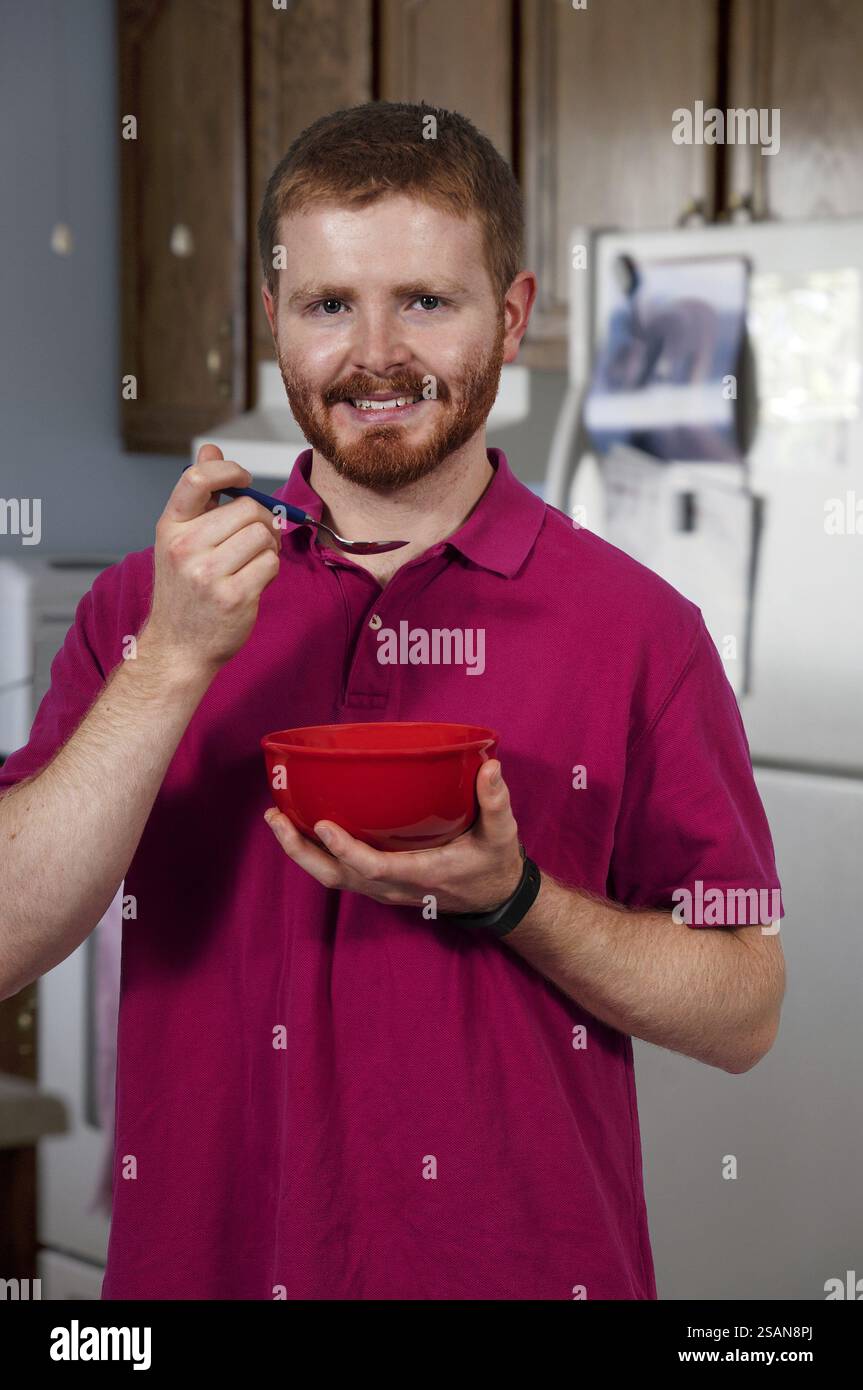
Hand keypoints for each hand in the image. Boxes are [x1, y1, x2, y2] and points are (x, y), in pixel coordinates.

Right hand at [141, 443, 281, 676]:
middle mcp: (185, 548)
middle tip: (254, 539)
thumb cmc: (184, 591)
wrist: (178, 647)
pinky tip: (254, 581)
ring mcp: (208, 574)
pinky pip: (271, 562)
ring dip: (267, 546)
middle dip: (261, 520)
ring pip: (262, 534)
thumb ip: (199, 497)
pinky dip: (270, 569)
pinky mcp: (234, 596)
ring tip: (252, 561)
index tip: (242, 479)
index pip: (197, 479)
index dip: (228, 470)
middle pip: (247, 508)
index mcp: (170, 527)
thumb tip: (210, 449)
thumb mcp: (180, 539)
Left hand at [264, 760, 523, 914]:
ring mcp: (382, 888)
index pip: (376, 869)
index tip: (323, 825)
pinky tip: (300, 825)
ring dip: (300, 851)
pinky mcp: (378, 883)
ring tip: (276, 818)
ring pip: (332, 877)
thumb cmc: (494, 863)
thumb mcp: (503, 835)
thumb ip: (496, 802)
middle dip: (302, 851)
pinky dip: (314, 852)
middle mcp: (394, 886)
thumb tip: (490, 766)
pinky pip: (338, 872)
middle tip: (276, 818)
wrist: (493, 897)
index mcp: (422, 874)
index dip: (347, 850)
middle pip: (337, 877)